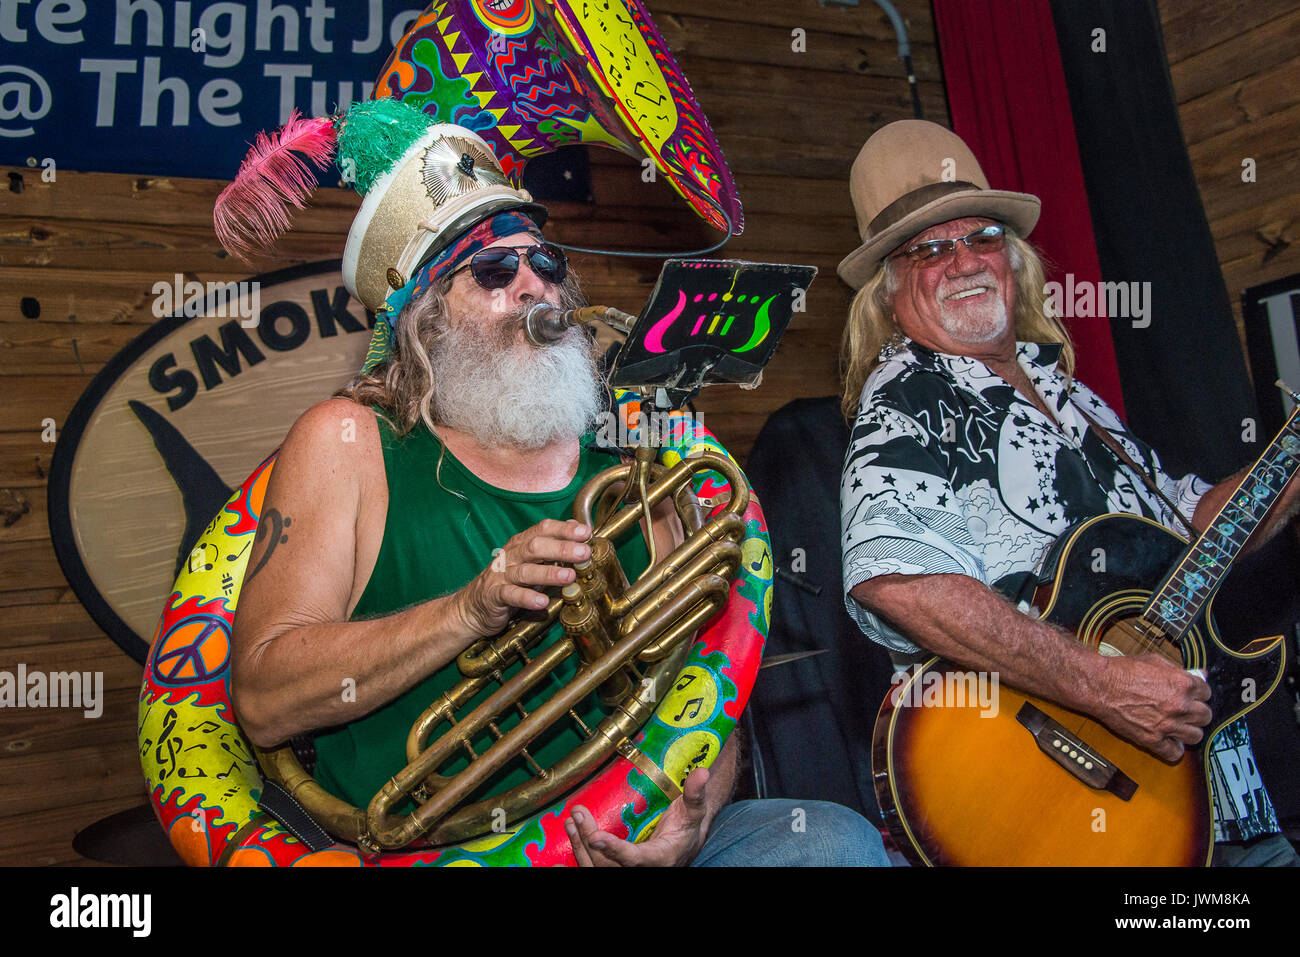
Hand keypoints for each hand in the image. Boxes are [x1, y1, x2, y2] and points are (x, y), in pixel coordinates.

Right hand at [456, 519, 591, 635]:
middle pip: (535, 547)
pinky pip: (511, 595)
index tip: (585, 532)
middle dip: (561, 548)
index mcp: (520, 544)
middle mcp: (511, 556)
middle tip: (583, 553)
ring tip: (569, 576)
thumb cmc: (506, 581)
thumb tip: (575, 528)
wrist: (473, 606)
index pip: (542, 529)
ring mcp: (502, 575)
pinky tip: (543, 602)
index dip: (564, 529)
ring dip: (549, 573)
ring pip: (525, 571)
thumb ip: (551, 545)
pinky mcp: (495, 596)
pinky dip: (527, 598)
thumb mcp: (528, 560)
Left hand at [566, 767, 712, 866]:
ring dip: (579, 847)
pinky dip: (580, 857)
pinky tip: (564, 850)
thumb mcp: (694, 809)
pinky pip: (595, 868)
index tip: (594, 836)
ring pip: (598, 868)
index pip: (635, 859)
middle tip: (577, 815)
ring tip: (571, 822)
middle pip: (609, 864)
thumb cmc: (689, 825)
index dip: (614, 850)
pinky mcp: (618, 867)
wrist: (686, 842)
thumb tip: (702, 772)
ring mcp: (628, 870)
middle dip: (588, 841)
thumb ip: (695, 793)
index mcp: (661, 858)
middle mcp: (643, 870)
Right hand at [1096, 652, 1211, 761]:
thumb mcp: (1155, 661)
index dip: (1198, 694)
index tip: (1191, 695)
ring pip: (1196, 736)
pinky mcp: (1152, 739)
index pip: (1207, 693)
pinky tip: (1168, 739)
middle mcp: (1179, 705)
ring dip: (1188, 730)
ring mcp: (1167, 724)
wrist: (1099, 685)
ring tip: (1177, 725)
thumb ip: (1180, 671)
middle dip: (1196, 712)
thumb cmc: (1122, 671)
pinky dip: (1173, 748)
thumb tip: (1200, 676)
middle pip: (1205, 716)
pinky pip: (1174, 753)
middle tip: (1184, 709)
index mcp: (1182, 684)